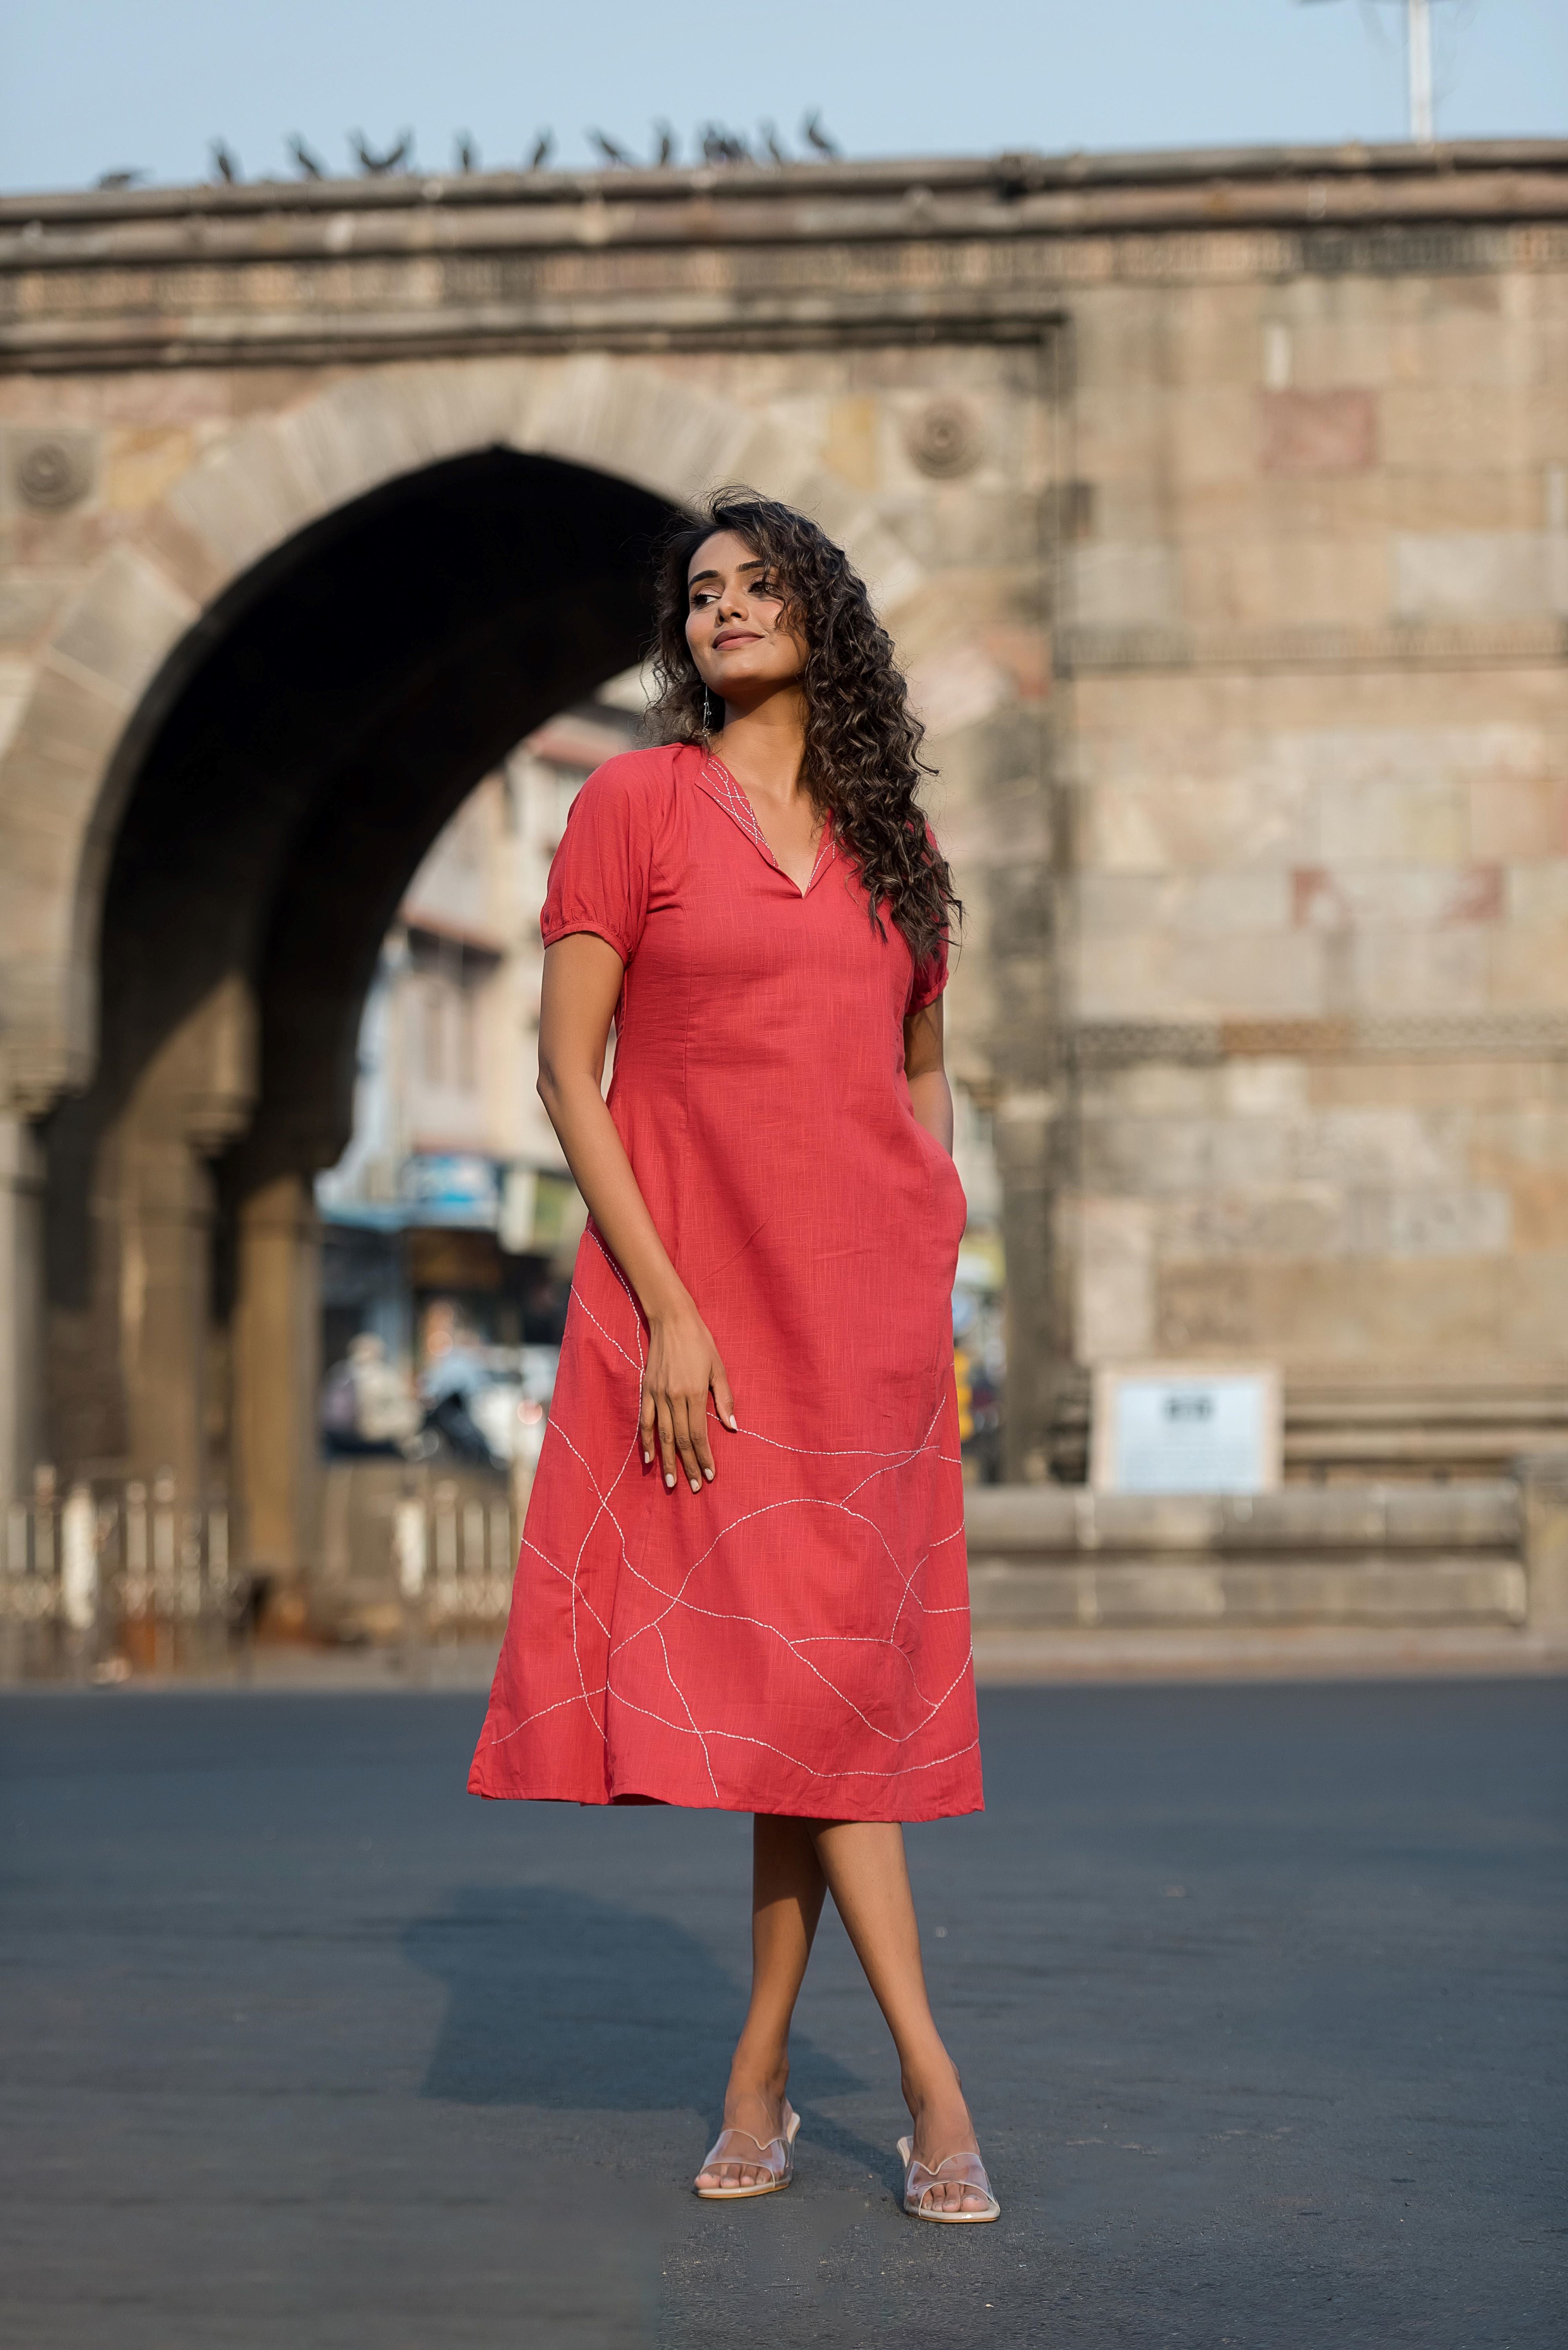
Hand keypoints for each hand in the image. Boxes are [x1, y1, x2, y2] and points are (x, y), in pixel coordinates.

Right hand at [640, 1296, 736, 1493]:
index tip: (709, 1476)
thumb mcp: (719, 1368)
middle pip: (681, 1440)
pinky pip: (645, 1421)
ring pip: (662, 1435)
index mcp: (695, 1393)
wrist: (672, 1320)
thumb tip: (732, 1426)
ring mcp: (658, 1395)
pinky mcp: (646, 1390)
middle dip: (688, 1466)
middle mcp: (675, 1398)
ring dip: (667, 1461)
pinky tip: (648, 1458)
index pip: (699, 1434)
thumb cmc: (701, 1342)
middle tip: (694, 1487)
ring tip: (672, 1482)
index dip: (704, 1457)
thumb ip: (725, 1398)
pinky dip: (646, 1441)